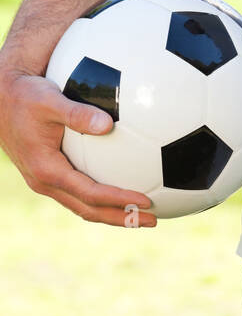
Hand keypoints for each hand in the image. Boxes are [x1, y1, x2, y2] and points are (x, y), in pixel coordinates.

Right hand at [0, 70, 156, 226]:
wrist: (0, 98)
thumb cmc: (26, 96)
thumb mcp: (49, 100)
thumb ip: (77, 113)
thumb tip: (108, 124)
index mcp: (46, 170)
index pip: (89, 194)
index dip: (118, 200)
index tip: (145, 201)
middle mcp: (45, 182)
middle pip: (88, 209)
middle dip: (121, 218)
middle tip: (152, 219)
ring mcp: (45, 180)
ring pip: (82, 204)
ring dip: (112, 212)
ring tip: (141, 213)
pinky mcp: (49, 172)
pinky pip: (78, 191)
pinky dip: (100, 196)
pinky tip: (120, 184)